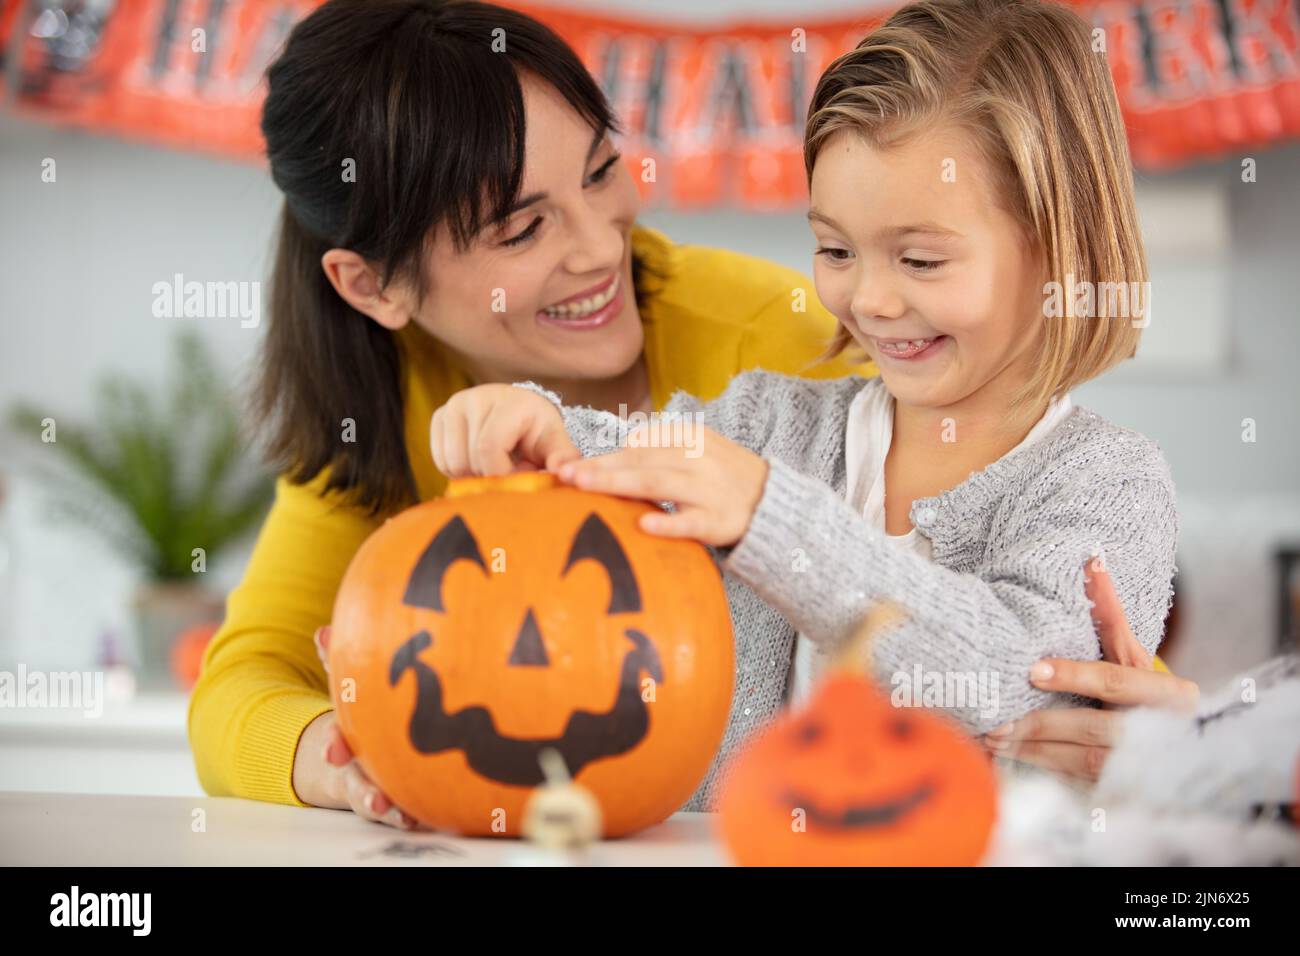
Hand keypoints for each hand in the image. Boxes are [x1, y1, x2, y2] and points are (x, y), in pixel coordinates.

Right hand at [290, 626, 418, 828]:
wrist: (363, 753)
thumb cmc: (361, 715)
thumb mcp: (350, 690)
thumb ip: (337, 662)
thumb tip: (323, 632)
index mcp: (348, 740)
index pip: (338, 741)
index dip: (335, 745)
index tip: (334, 752)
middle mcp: (361, 769)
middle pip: (357, 783)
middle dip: (363, 792)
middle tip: (376, 802)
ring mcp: (379, 787)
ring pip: (380, 802)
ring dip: (386, 808)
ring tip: (397, 814)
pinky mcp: (401, 800)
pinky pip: (406, 811)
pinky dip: (410, 815)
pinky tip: (422, 817)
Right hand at [430, 384, 579, 477]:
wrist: (519, 412)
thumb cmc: (538, 431)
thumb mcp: (555, 443)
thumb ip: (563, 459)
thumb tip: (564, 474)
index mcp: (509, 402)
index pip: (489, 448)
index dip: (500, 474)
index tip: (516, 478)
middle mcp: (477, 397)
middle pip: (469, 459)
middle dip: (488, 477)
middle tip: (508, 470)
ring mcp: (455, 404)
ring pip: (452, 462)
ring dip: (472, 475)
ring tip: (493, 465)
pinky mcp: (439, 415)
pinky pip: (440, 460)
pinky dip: (457, 471)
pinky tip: (477, 461)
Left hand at [556, 424, 767, 546]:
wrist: (777, 504)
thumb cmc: (728, 480)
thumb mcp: (701, 451)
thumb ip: (664, 447)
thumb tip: (628, 443)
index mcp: (691, 439)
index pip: (638, 447)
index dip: (603, 456)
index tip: (568, 465)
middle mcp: (697, 460)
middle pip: (641, 461)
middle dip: (600, 468)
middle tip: (564, 474)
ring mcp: (708, 490)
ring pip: (658, 484)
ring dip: (619, 483)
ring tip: (585, 487)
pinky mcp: (720, 521)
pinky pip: (691, 522)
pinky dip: (669, 523)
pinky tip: (644, 525)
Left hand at [980, 561, 1199, 780]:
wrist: (1182, 752)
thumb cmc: (1147, 694)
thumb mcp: (1134, 655)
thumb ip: (1111, 615)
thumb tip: (1091, 559)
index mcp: (1170, 695)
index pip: (1115, 682)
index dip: (1074, 676)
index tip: (1032, 670)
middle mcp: (1161, 733)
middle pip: (1094, 730)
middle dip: (1043, 725)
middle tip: (997, 720)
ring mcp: (1145, 768)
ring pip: (1083, 762)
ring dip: (1033, 751)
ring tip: (992, 738)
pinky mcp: (1126, 791)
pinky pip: (1077, 784)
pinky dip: (1040, 771)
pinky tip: (1007, 759)